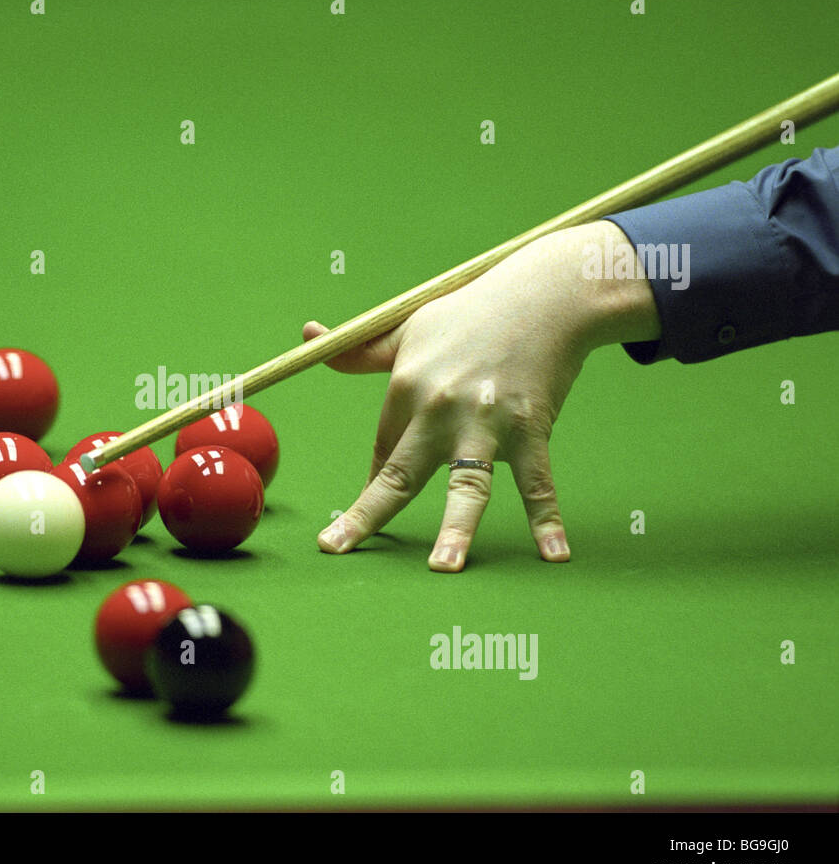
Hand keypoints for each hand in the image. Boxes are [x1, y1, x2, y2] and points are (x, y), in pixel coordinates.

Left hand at [308, 221, 659, 570]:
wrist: (543, 295)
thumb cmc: (469, 312)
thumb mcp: (406, 326)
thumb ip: (357, 347)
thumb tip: (308, 333)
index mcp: (406, 386)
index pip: (381, 450)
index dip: (374, 485)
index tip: (366, 511)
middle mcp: (440, 408)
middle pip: (398, 473)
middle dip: (367, 514)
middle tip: (336, 548)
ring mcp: (488, 422)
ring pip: (466, 486)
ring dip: (456, 528)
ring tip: (444, 568)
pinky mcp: (532, 429)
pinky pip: (539, 483)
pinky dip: (548, 521)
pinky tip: (555, 557)